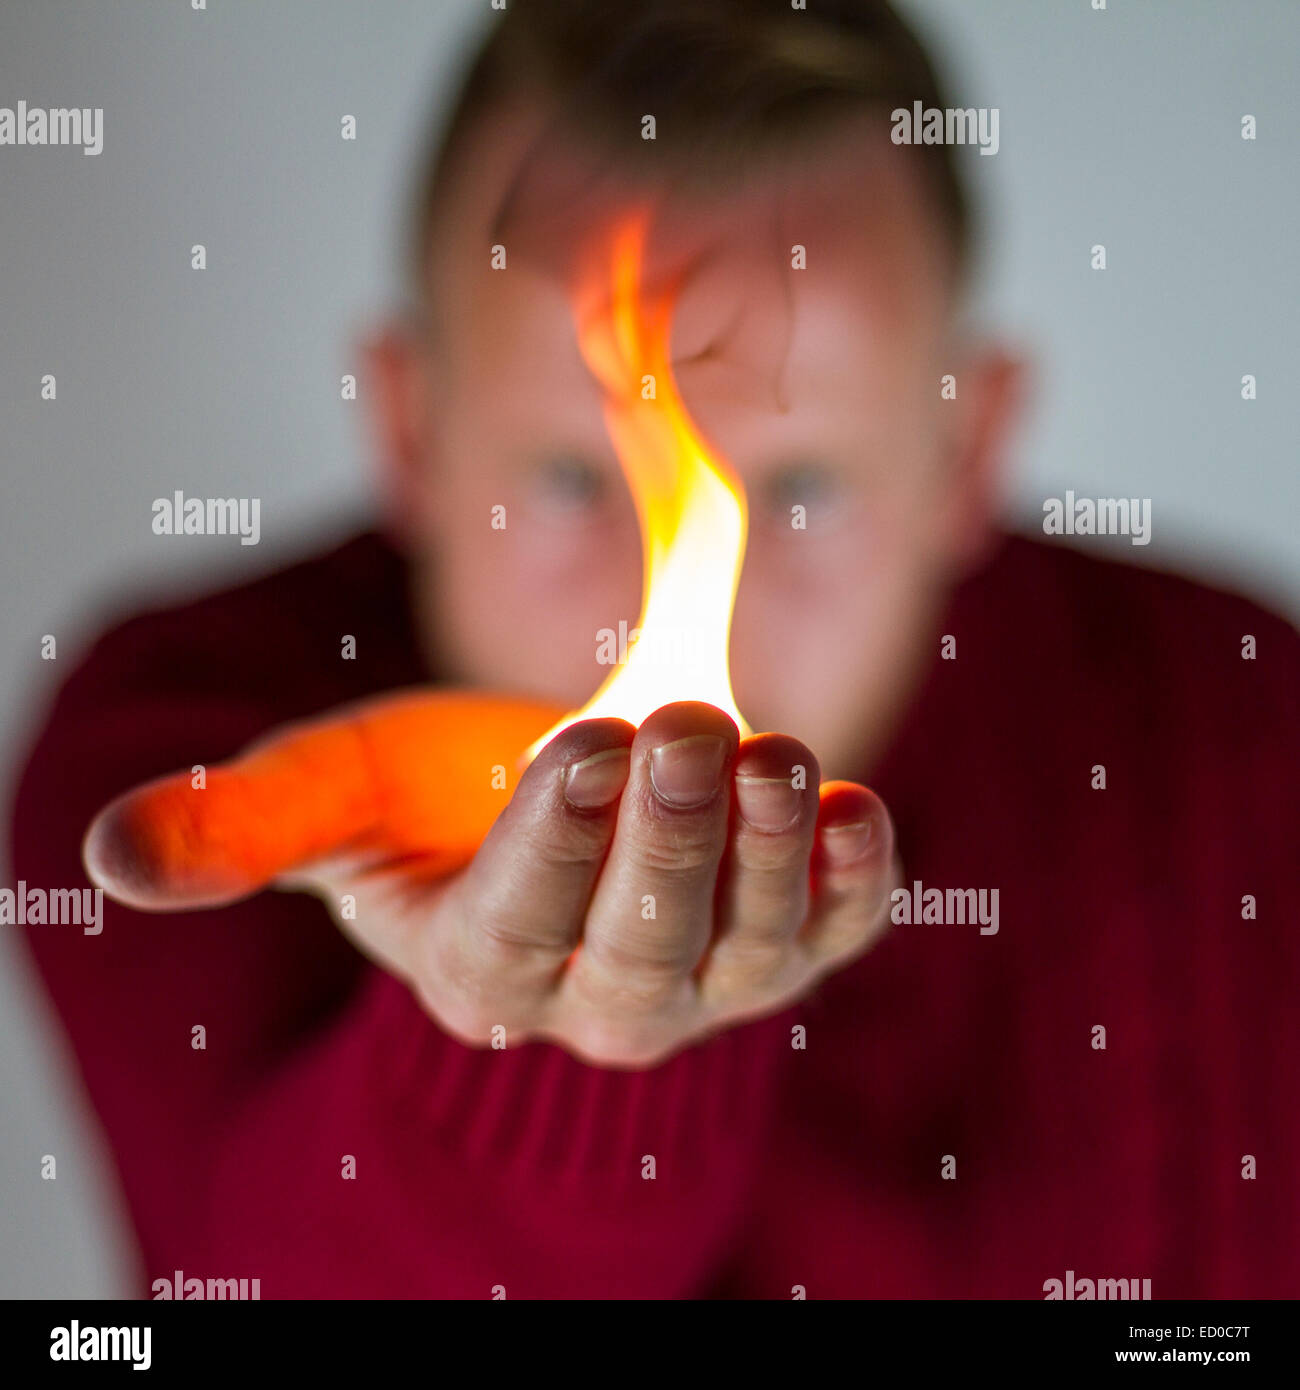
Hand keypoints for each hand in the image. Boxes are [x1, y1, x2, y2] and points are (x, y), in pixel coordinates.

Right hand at [85, 695, 898, 1067]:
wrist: (557, 810)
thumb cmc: (435, 799)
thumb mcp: (338, 797)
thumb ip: (241, 825)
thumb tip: (106, 857)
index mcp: (479, 965)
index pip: (517, 923)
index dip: (553, 843)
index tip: (584, 743)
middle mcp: (602, 999)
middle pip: (642, 947)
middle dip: (665, 839)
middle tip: (679, 727)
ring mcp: (710, 979)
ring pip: (748, 945)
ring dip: (766, 850)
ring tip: (772, 755)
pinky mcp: (790, 938)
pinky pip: (834, 927)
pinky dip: (855, 880)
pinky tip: (859, 810)